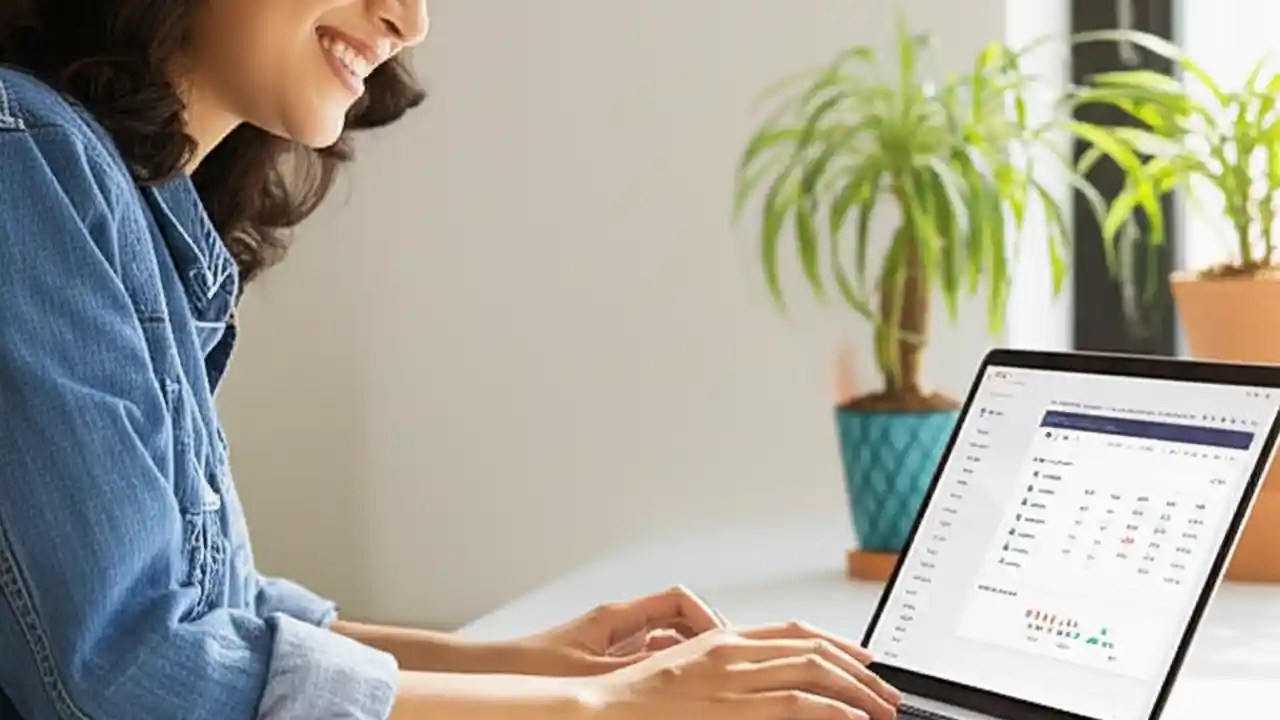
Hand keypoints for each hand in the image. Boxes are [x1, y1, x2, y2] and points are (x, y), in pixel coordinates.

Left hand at [513, 586, 723, 675]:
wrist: (497, 674)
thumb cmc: (534, 668)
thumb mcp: (594, 673)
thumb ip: (640, 669)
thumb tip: (680, 669)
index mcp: (618, 616)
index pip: (678, 601)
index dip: (707, 619)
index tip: (723, 645)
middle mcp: (620, 625)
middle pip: (679, 621)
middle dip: (705, 639)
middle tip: (727, 666)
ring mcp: (614, 645)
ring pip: (666, 644)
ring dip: (688, 658)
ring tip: (707, 681)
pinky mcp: (606, 665)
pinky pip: (648, 663)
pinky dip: (667, 673)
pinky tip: (674, 693)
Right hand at [594, 620, 899, 719]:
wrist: (598, 708)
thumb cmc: (634, 701)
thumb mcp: (682, 674)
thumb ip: (720, 672)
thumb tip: (758, 683)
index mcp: (720, 640)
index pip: (794, 632)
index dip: (836, 643)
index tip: (864, 658)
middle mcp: (731, 651)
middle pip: (812, 647)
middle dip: (858, 669)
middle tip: (886, 689)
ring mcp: (732, 678)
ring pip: (813, 670)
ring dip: (857, 690)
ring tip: (881, 708)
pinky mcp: (731, 707)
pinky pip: (797, 703)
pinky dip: (833, 708)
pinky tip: (852, 718)